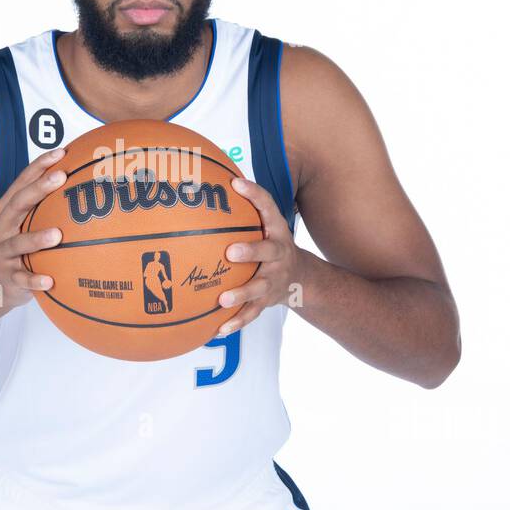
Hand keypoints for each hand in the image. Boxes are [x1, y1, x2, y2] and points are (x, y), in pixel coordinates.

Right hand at [0, 147, 67, 308]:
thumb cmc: (19, 246)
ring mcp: (3, 253)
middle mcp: (1, 228)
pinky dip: (34, 280)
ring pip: (18, 243)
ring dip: (36, 238)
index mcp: (6, 211)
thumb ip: (45, 206)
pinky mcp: (8, 277)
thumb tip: (83, 183)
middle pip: (18, 204)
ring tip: (57, 234)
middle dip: (38, 189)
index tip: (61, 152)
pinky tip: (50, 280)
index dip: (39, 166)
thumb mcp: (26, 224)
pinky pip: (21, 279)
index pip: (21, 183)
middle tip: (60, 177)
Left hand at [216, 177, 298, 334]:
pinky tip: (217, 329)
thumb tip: (208, 180)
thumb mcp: (266, 224)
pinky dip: (236, 322)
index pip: (268, 207)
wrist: (301, 278)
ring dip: (242, 294)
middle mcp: (279, 254)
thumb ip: (244, 206)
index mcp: (277, 230)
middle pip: (268, 251)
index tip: (236, 184)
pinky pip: (251, 313)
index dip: (255, 194)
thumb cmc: (270, 244)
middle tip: (230, 252)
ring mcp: (274, 279)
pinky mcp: (267, 301)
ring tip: (222, 299)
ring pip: (259, 288)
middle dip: (251, 251)